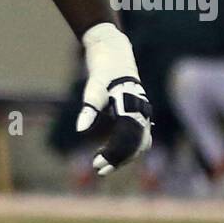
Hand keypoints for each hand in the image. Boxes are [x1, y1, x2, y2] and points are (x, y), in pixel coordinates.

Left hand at [76, 23, 152, 174]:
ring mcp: (143, 112)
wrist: (114, 53)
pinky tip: (111, 153)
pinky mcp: (139, 113)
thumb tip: (80, 130)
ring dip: (124, 156)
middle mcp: (142, 111)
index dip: (114, 155)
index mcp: (132, 107)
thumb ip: (88, 109)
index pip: (127, 139)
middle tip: (98, 169)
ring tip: (103, 165)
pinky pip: (138, 136)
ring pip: (140, 142)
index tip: (96, 165)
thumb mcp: (92, 88)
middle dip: (118, 159)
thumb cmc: (103, 70)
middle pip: (136, 145)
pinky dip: (127, 148)